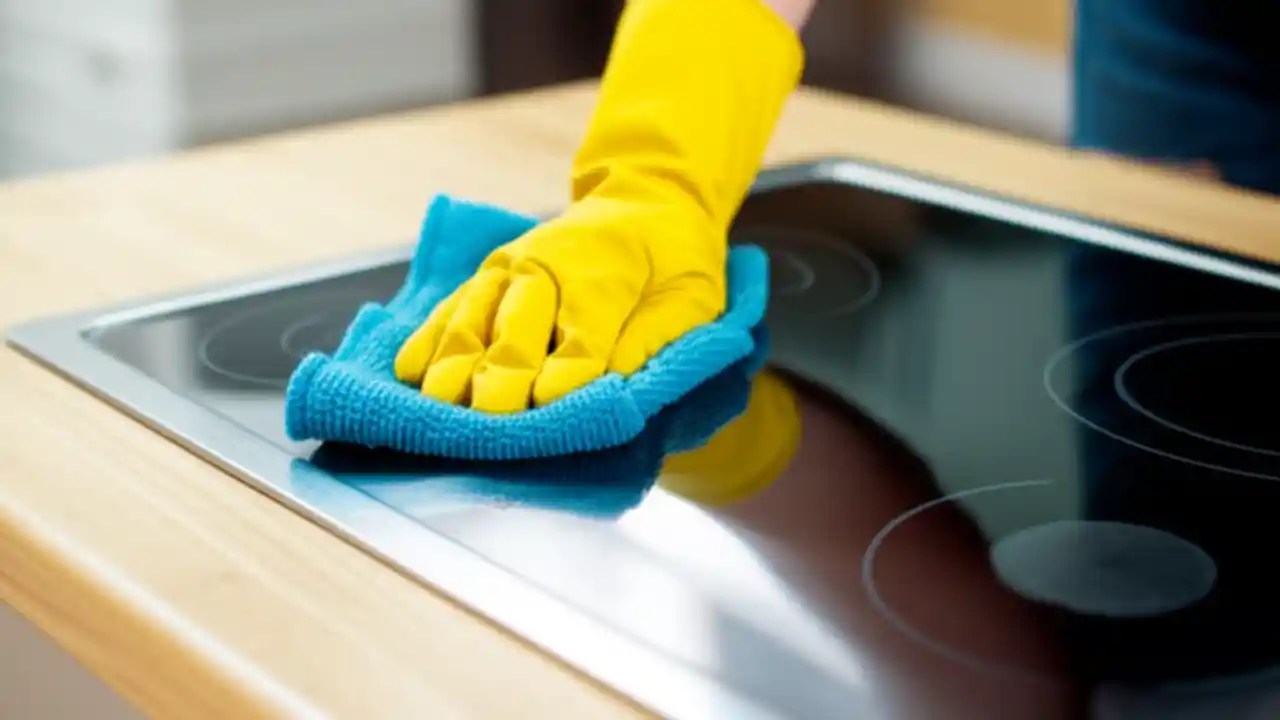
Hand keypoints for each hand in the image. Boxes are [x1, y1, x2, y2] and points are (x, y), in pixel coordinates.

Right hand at [393, 197, 725, 412]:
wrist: (644, 199)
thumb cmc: (673, 260)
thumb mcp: (691, 299)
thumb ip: (652, 341)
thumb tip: (613, 387)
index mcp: (604, 273)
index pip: (580, 340)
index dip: (565, 379)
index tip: (550, 407)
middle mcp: (545, 267)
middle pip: (515, 332)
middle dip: (501, 377)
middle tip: (490, 420)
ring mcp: (508, 268)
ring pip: (471, 321)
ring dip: (453, 364)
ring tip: (439, 404)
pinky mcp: (486, 276)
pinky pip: (449, 309)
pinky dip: (427, 341)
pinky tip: (409, 372)